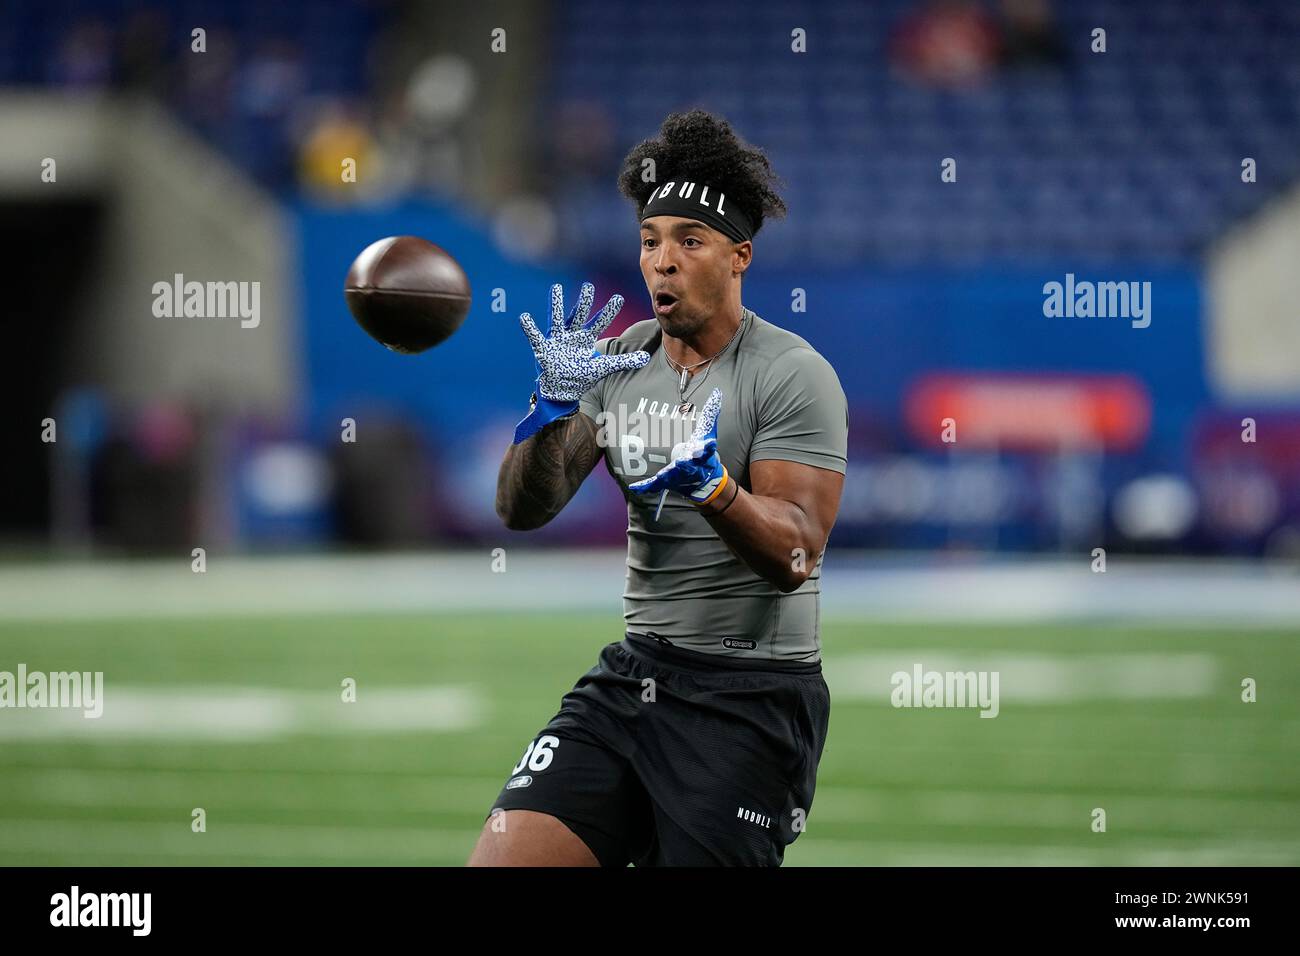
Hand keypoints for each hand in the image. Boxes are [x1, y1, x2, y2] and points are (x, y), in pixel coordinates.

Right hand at [513, 282, 649, 442]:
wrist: (563, 390)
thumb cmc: (582, 375)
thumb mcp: (605, 367)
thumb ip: (625, 362)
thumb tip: (645, 359)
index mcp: (587, 338)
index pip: (601, 321)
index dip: (609, 311)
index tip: (619, 298)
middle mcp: (573, 335)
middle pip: (579, 315)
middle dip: (583, 302)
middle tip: (588, 287)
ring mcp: (557, 340)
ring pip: (557, 319)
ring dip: (556, 304)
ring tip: (555, 288)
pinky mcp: (544, 349)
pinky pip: (535, 337)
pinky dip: (530, 328)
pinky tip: (525, 317)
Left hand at [627, 388, 728, 505]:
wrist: (703, 480)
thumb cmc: (704, 453)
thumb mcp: (708, 433)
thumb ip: (711, 413)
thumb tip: (717, 392)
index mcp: (702, 455)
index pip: (707, 450)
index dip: (708, 448)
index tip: (709, 444)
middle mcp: (692, 467)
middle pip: (689, 466)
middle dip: (686, 464)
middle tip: (682, 461)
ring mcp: (679, 476)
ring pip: (673, 476)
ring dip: (667, 475)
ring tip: (661, 475)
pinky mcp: (667, 482)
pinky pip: (655, 485)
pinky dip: (646, 486)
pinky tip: (635, 486)